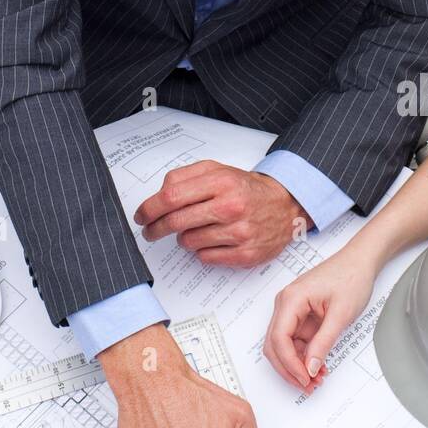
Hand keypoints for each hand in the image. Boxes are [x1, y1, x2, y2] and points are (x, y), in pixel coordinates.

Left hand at [134, 160, 313, 266]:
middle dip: (156, 228)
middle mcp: (231, 206)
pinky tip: (213, 240)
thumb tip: (160, 194)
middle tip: (151, 231)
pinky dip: (202, 251)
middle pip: (176, 222)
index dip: (149, 208)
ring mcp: (240, 232)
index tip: (141, 216)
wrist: (286, 206)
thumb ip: (186, 176)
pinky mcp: (246, 254)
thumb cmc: (247, 189)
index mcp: (222, 182)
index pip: (172, 197)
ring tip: (196, 230)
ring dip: (184, 238)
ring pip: (189, 242)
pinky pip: (205, 257)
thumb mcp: (218, 170)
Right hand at [263, 240, 379, 389]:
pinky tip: (318, 365)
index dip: (289, 364)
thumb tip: (309, 367)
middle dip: (290, 368)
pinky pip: (296, 340)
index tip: (304, 378)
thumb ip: (323, 343)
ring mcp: (292, 309)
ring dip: (298, 364)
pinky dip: (305, 355)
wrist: (361, 261)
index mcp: (291, 299)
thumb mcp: (340, 315)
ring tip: (317, 378)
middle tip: (308, 385)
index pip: (278, 339)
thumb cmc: (351, 277)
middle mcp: (286, 303)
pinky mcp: (301, 314)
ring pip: (285, 345)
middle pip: (275, 345)